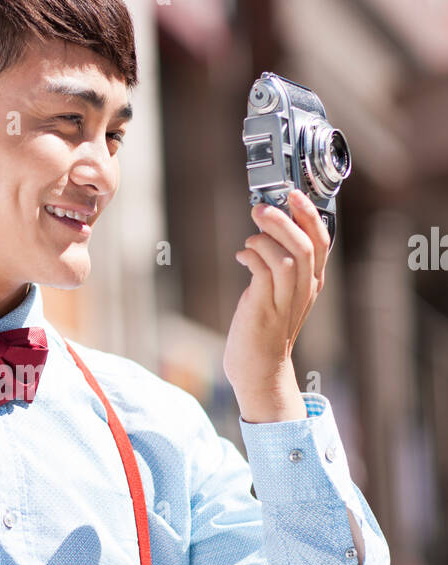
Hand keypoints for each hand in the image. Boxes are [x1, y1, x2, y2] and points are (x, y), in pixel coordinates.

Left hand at [223, 189, 330, 421]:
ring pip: (290, 258)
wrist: (258, 369)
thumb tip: (263, 230)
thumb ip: (277, 264)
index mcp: (312, 283)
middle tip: (261, 207)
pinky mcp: (266, 310)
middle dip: (285, 220)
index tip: (294, 194)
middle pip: (307, 245)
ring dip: (267, 238)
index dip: (310, 215)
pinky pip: (264, 273)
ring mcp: (286, 301)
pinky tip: (242, 256)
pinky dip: (252, 256)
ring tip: (250, 236)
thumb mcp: (278, 292)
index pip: (323, 242)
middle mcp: (304, 291)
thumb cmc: (264, 328)